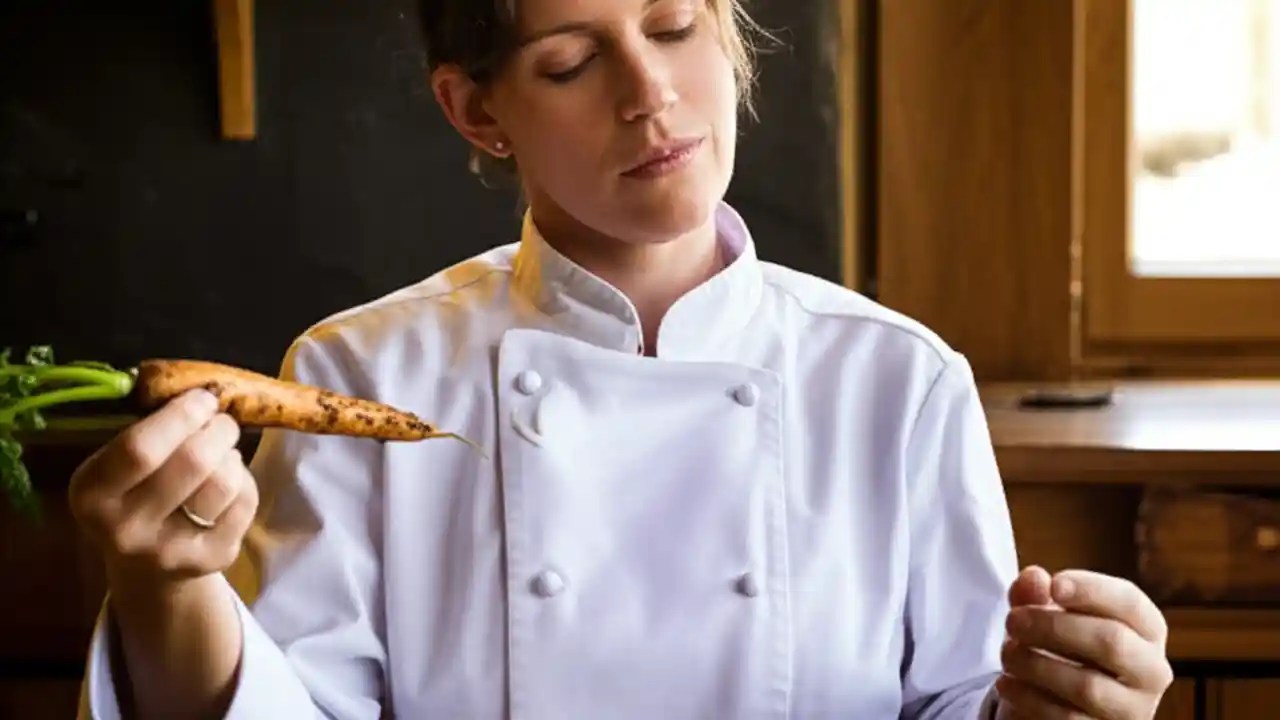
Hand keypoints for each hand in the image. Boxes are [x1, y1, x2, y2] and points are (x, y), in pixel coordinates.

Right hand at [68, 388, 257, 587]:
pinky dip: (244, 481)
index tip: (202, 398)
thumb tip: (201, 396)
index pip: (141, 448)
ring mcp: (170, 550)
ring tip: (222, 454)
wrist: (145, 571)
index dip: (181, 415)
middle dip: (218, 429)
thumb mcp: (116, 469)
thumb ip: (147, 434)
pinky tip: (228, 484)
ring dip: (232, 456)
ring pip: (223, 482)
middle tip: (222, 422)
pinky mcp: (212, 560)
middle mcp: (126, 528)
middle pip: (191, 461)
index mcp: (92, 494)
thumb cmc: (133, 498)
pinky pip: (245, 502)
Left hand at [995, 566, 1173, 719]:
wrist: (1061, 699)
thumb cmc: (1062, 646)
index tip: (1054, 584)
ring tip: (1007, 653)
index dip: (1092, 590)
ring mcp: (1132, 708)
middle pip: (1111, 642)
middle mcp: (1150, 670)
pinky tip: (1006, 682)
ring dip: (1036, 665)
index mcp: (1146, 629)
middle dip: (1054, 627)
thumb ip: (1037, 593)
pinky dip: (1029, 698)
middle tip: (1012, 620)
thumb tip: (1033, 577)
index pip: (1130, 603)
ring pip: (1088, 686)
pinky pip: (1067, 719)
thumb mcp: (1048, 613)